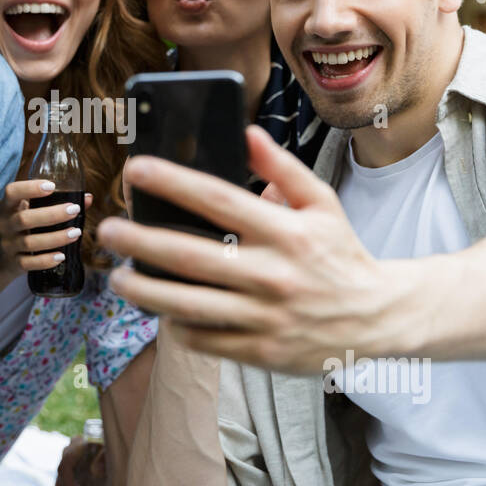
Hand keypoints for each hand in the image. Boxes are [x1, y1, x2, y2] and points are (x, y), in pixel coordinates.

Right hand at [0, 180, 91, 288]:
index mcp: (8, 206)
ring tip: (76, 233)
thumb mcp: (33, 211)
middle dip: (52, 214)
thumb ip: (59, 203)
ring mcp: (8, 245)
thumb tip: (88, 198)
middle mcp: (5, 224)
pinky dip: (45, 261)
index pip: (12, 192)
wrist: (4, 258)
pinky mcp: (13, 263)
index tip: (52, 186)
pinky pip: (28, 263)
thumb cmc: (25, 227)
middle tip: (75, 209)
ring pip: (29, 242)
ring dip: (55, 238)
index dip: (30, 188)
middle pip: (24, 218)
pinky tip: (61, 256)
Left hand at [97, 125, 417, 374]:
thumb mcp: (322, 204)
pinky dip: (176, 326)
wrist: (378, 318)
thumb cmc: (341, 255)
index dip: (172, 182)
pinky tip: (161, 310)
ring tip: (119, 277)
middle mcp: (271, 274)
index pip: (218, 200)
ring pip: (186, 305)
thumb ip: (283, 169)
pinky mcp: (260, 352)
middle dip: (139, 241)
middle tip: (107, 231)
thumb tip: (247, 133)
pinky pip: (203, 339)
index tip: (135, 170)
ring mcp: (264, 317)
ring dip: (144, 290)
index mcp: (285, 232)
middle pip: (188, 256)